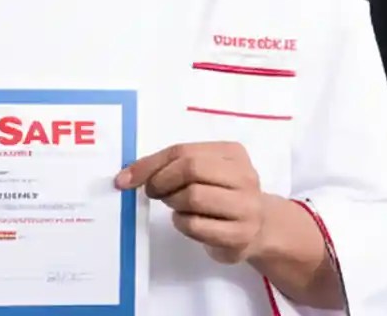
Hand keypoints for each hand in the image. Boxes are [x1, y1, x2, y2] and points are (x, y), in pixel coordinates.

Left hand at [115, 142, 268, 263]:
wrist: (261, 227)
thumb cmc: (223, 194)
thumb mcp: (205, 171)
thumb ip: (173, 165)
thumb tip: (127, 175)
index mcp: (233, 153)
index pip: (183, 151)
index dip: (150, 164)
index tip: (125, 178)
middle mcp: (244, 176)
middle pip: (191, 169)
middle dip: (161, 181)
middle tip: (152, 192)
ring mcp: (246, 206)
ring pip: (193, 196)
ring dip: (173, 202)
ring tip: (175, 205)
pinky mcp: (239, 235)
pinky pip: (196, 226)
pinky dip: (181, 223)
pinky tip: (186, 220)